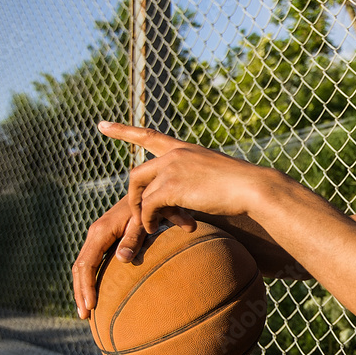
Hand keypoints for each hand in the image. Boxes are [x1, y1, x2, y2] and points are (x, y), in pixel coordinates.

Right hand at [71, 196, 195, 319]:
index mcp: (101, 232)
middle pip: (80, 268)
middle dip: (80, 293)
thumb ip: (135, 238)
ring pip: (83, 267)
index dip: (87, 286)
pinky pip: (92, 263)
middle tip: (84, 316)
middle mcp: (95, 235)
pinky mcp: (105, 240)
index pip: (86, 264)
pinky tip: (97, 295)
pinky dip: (91, 280)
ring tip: (86, 312)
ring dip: (82, 289)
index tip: (91, 306)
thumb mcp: (144, 221)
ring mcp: (99, 238)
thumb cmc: (151, 207)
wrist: (151, 191)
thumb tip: (122, 259)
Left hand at [98, 121, 269, 233]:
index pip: (148, 135)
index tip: (102, 125)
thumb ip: (199, 179)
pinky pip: (148, 207)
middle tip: (138, 216)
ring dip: (141, 214)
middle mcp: (174, 155)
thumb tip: (199, 192)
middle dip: (132, 197)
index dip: (123, 131)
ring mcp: (171, 169)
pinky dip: (147, 221)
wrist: (253, 188)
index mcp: (184, 149)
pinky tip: (154, 230)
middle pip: (136, 174)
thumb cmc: (242, 187)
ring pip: (140, 194)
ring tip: (150, 229)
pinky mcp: (172, 187)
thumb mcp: (216, 176)